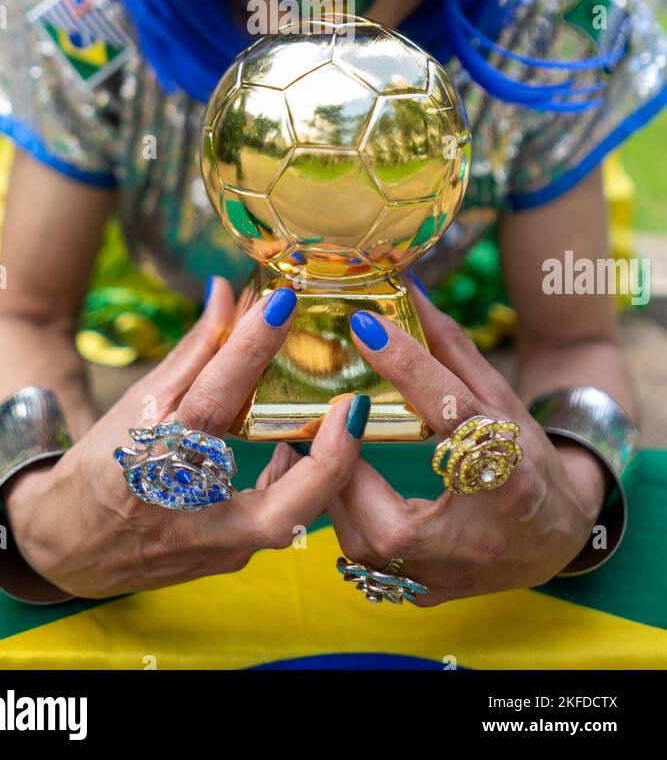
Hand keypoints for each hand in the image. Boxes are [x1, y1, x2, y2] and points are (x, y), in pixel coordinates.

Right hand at [3, 278, 368, 598]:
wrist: (70, 544)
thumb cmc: (104, 464)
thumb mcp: (139, 403)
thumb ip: (194, 351)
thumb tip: (228, 293)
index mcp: (154, 459)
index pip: (211, 400)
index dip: (248, 349)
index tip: (280, 302)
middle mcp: (186, 514)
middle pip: (273, 506)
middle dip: (327, 458)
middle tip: (354, 405)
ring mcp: (211, 548)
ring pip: (286, 523)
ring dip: (322, 469)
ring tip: (342, 415)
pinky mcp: (227, 560)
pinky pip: (278, 521)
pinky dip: (295, 481)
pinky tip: (297, 445)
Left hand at [268, 280, 608, 603]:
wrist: (555, 535)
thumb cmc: (524, 458)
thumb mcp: (498, 397)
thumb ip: (449, 346)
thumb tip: (406, 285)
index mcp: (511, 474)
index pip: (452, 413)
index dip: (406, 365)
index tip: (364, 321)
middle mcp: (480, 536)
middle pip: (390, 516)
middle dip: (343, 465)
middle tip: (323, 414)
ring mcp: (449, 576)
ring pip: (364, 547)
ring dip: (335, 492)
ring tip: (323, 443)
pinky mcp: (426, 592)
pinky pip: (366, 564)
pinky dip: (345, 520)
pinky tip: (334, 482)